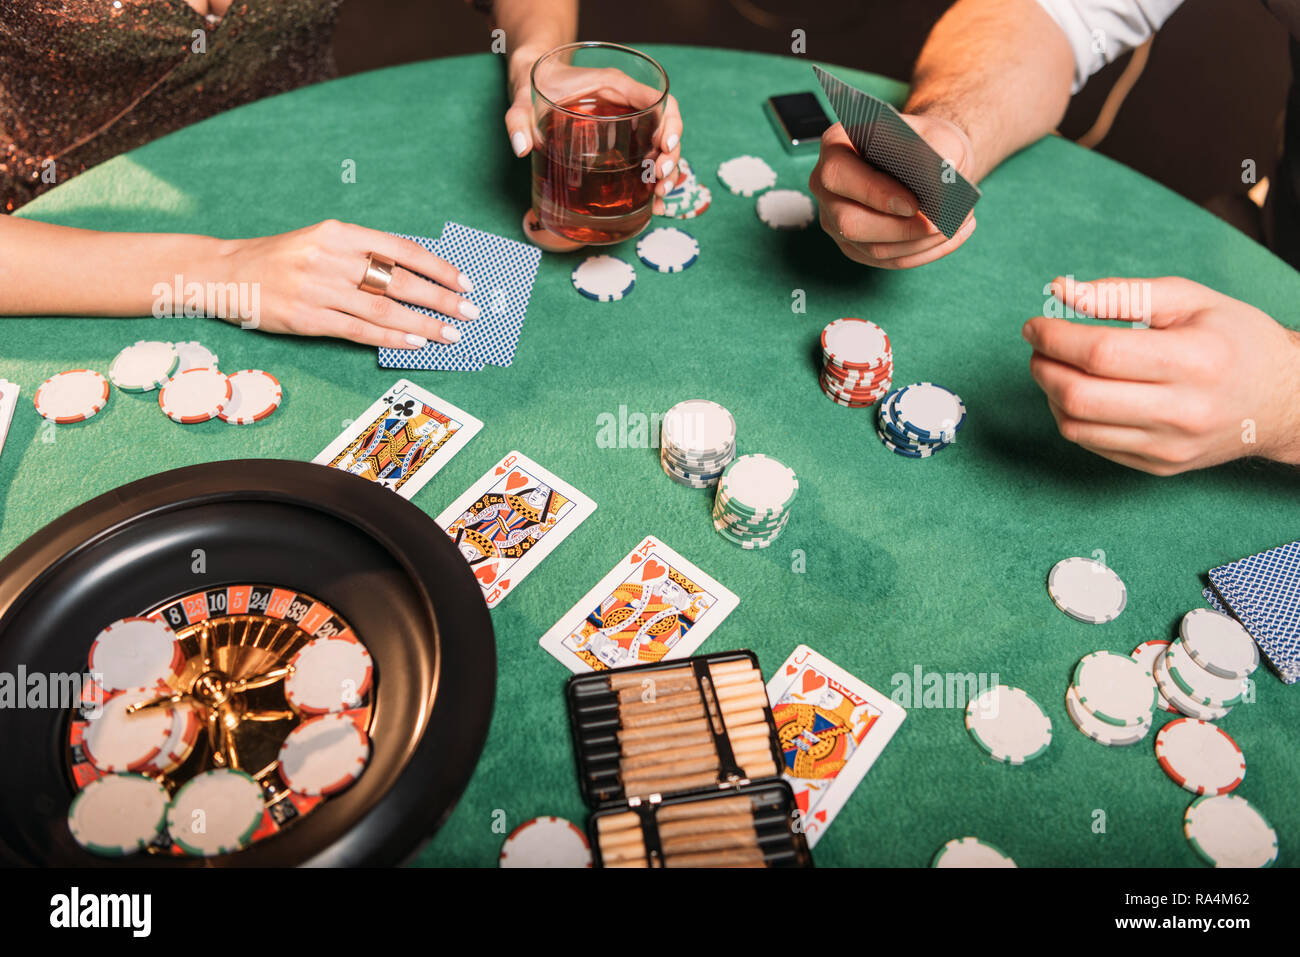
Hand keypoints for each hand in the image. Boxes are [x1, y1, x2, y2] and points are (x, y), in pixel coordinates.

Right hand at [214, 220, 477, 347]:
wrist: (227, 272)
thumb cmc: (283, 258)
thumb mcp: (323, 242)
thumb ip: (364, 254)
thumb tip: (416, 274)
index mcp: (338, 233)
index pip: (401, 249)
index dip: (438, 267)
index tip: (465, 282)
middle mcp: (330, 258)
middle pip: (398, 280)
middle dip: (441, 298)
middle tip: (471, 312)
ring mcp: (317, 289)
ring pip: (383, 310)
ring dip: (423, 324)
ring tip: (451, 334)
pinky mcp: (306, 319)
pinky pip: (358, 331)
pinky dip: (390, 339)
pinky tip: (415, 344)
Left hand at [504, 51, 682, 196]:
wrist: (533, 80)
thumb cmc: (533, 84)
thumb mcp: (523, 99)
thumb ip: (518, 119)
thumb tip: (521, 148)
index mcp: (615, 86)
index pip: (658, 100)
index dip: (670, 124)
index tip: (666, 148)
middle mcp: (627, 103)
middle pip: (666, 126)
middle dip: (671, 156)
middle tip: (659, 183)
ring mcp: (626, 122)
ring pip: (661, 145)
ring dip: (667, 171)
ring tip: (659, 196)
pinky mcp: (620, 138)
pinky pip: (646, 154)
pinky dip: (653, 177)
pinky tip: (652, 201)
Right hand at [809, 116, 976, 268]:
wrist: (929, 159)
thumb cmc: (928, 141)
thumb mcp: (938, 134)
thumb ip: (937, 151)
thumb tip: (942, 182)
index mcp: (836, 146)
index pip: (838, 175)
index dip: (873, 193)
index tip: (914, 204)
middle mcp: (828, 187)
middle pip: (849, 223)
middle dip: (900, 229)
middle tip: (941, 224)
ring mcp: (837, 220)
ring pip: (872, 248)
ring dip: (919, 243)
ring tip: (957, 225)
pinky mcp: (856, 245)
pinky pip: (888, 260)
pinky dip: (924, 252)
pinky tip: (951, 236)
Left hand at [1024, 276, 1299, 474]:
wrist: (1284, 400)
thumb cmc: (1234, 338)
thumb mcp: (1188, 300)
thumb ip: (1121, 294)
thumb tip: (1059, 291)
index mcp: (1194, 360)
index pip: (1100, 354)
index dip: (1054, 337)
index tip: (1033, 325)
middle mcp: (1183, 411)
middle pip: (1079, 396)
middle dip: (1043, 367)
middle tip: (1038, 348)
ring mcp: (1170, 446)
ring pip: (1076, 427)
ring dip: (1050, 394)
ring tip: (1056, 368)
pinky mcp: (1159, 466)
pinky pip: (1092, 445)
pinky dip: (1072, 417)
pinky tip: (1080, 393)